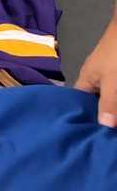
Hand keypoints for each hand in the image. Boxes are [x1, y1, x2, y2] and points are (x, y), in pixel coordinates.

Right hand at [74, 11, 116, 126]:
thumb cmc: (115, 54)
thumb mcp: (111, 81)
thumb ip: (108, 103)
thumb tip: (103, 127)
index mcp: (86, 80)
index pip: (78, 103)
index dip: (81, 118)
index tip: (85, 135)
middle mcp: (96, 79)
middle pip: (97, 103)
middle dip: (103, 117)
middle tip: (104, 136)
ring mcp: (111, 77)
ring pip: (111, 98)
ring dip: (114, 110)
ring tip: (112, 131)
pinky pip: (116, 93)